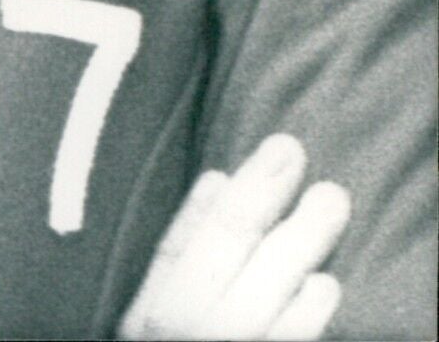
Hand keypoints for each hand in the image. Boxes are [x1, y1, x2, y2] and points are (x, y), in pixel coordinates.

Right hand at [119, 134, 349, 339]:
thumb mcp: (144, 304)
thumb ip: (175, 246)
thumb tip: (216, 180)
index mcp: (155, 308)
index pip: (205, 235)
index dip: (250, 189)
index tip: (283, 149)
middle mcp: (190, 335)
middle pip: (242, 262)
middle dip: (282, 211)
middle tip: (318, 174)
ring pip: (273, 303)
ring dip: (304, 252)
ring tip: (329, 209)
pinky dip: (308, 316)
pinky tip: (324, 285)